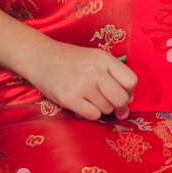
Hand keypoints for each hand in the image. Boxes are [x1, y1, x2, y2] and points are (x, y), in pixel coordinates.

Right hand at [21, 40, 137, 120]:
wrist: (40, 57)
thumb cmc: (71, 60)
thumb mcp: (95, 58)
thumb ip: (113, 74)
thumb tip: (130, 100)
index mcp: (104, 59)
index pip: (131, 81)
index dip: (130, 91)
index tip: (125, 95)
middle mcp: (95, 71)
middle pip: (121, 98)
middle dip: (121, 106)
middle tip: (117, 109)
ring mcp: (81, 85)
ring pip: (107, 108)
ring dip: (103, 109)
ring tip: (92, 100)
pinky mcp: (69, 99)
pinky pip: (93, 115)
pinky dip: (92, 114)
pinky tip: (84, 106)